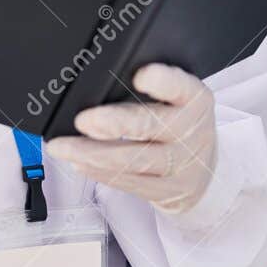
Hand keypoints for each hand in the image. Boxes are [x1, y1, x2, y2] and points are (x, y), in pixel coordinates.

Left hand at [44, 63, 216, 214]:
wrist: (203, 169)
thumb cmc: (178, 122)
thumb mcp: (177, 99)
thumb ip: (151, 88)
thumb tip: (100, 76)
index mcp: (194, 100)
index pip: (181, 87)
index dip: (163, 81)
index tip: (140, 75)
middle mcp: (190, 132)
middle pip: (152, 126)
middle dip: (115, 123)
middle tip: (84, 120)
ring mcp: (179, 164)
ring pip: (134, 160)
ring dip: (93, 153)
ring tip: (64, 147)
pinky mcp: (164, 190)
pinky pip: (128, 182)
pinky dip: (98, 172)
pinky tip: (78, 162)